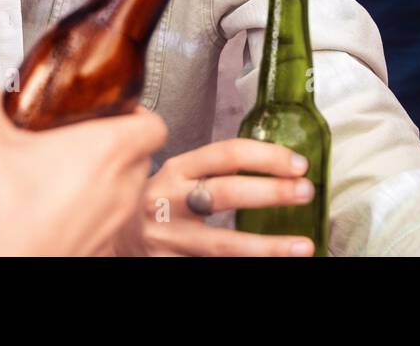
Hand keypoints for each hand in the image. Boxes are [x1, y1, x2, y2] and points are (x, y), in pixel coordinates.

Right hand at [0, 63, 165, 256]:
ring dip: (102, 181)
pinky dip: (88, 213)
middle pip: (140, 156)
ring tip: (62, 174)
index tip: (112, 108)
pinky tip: (51, 210)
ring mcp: (111, 225)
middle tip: (79, 138)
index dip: (137, 111)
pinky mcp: (97, 251)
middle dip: (114, 145)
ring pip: (124, 191)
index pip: (154, 123)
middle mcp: (120, 189)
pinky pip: (105, 223)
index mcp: (106, 152)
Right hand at [113, 138, 316, 256]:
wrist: (114, 237)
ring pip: (223, 243)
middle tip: (305, 190)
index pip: (226, 154)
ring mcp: (169, 237)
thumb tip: (274, 159)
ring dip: (267, 245)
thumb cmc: (154, 201)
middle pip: (225, 193)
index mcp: (178, 169)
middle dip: (270, 191)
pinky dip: (245, 264)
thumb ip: (212, 168)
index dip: (265, 157)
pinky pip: (212, 264)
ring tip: (302, 246)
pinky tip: (273, 264)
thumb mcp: (177, 175)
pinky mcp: (168, 264)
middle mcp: (171, 200)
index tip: (298, 163)